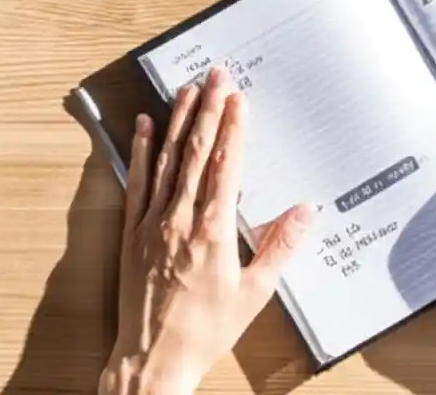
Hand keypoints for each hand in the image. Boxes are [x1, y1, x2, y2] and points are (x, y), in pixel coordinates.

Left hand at [100, 68, 314, 394]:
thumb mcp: (255, 293)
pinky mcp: (131, 234)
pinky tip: (146, 127)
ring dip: (179, 122)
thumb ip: (280, 247)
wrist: (153, 359)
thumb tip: (305, 211)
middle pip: (197, 153)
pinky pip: (137, 183)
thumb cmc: (205, 330)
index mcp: (213, 232)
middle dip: (209, 110)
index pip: (226, 167)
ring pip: (167, 161)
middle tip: (216, 76)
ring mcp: (151, 224)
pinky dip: (141, 152)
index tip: (239, 99)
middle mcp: (179, 221)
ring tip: (187, 89)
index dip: (233, 129)